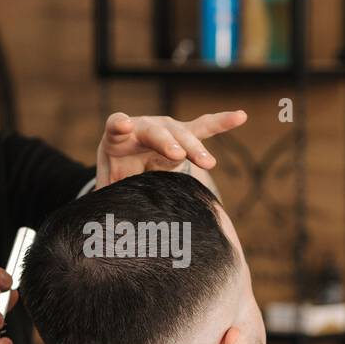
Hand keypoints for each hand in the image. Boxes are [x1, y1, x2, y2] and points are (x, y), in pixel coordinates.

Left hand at [96, 110, 246, 188]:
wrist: (125, 160)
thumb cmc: (115, 173)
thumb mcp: (107, 185)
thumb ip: (105, 198)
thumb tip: (103, 227)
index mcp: (117, 136)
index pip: (116, 125)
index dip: (120, 124)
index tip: (125, 125)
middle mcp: (143, 126)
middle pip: (156, 132)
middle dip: (168, 143)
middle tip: (178, 156)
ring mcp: (165, 128)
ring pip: (182, 134)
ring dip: (195, 148)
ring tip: (207, 163)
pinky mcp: (183, 134)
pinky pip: (204, 128)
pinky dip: (222, 122)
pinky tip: (240, 116)